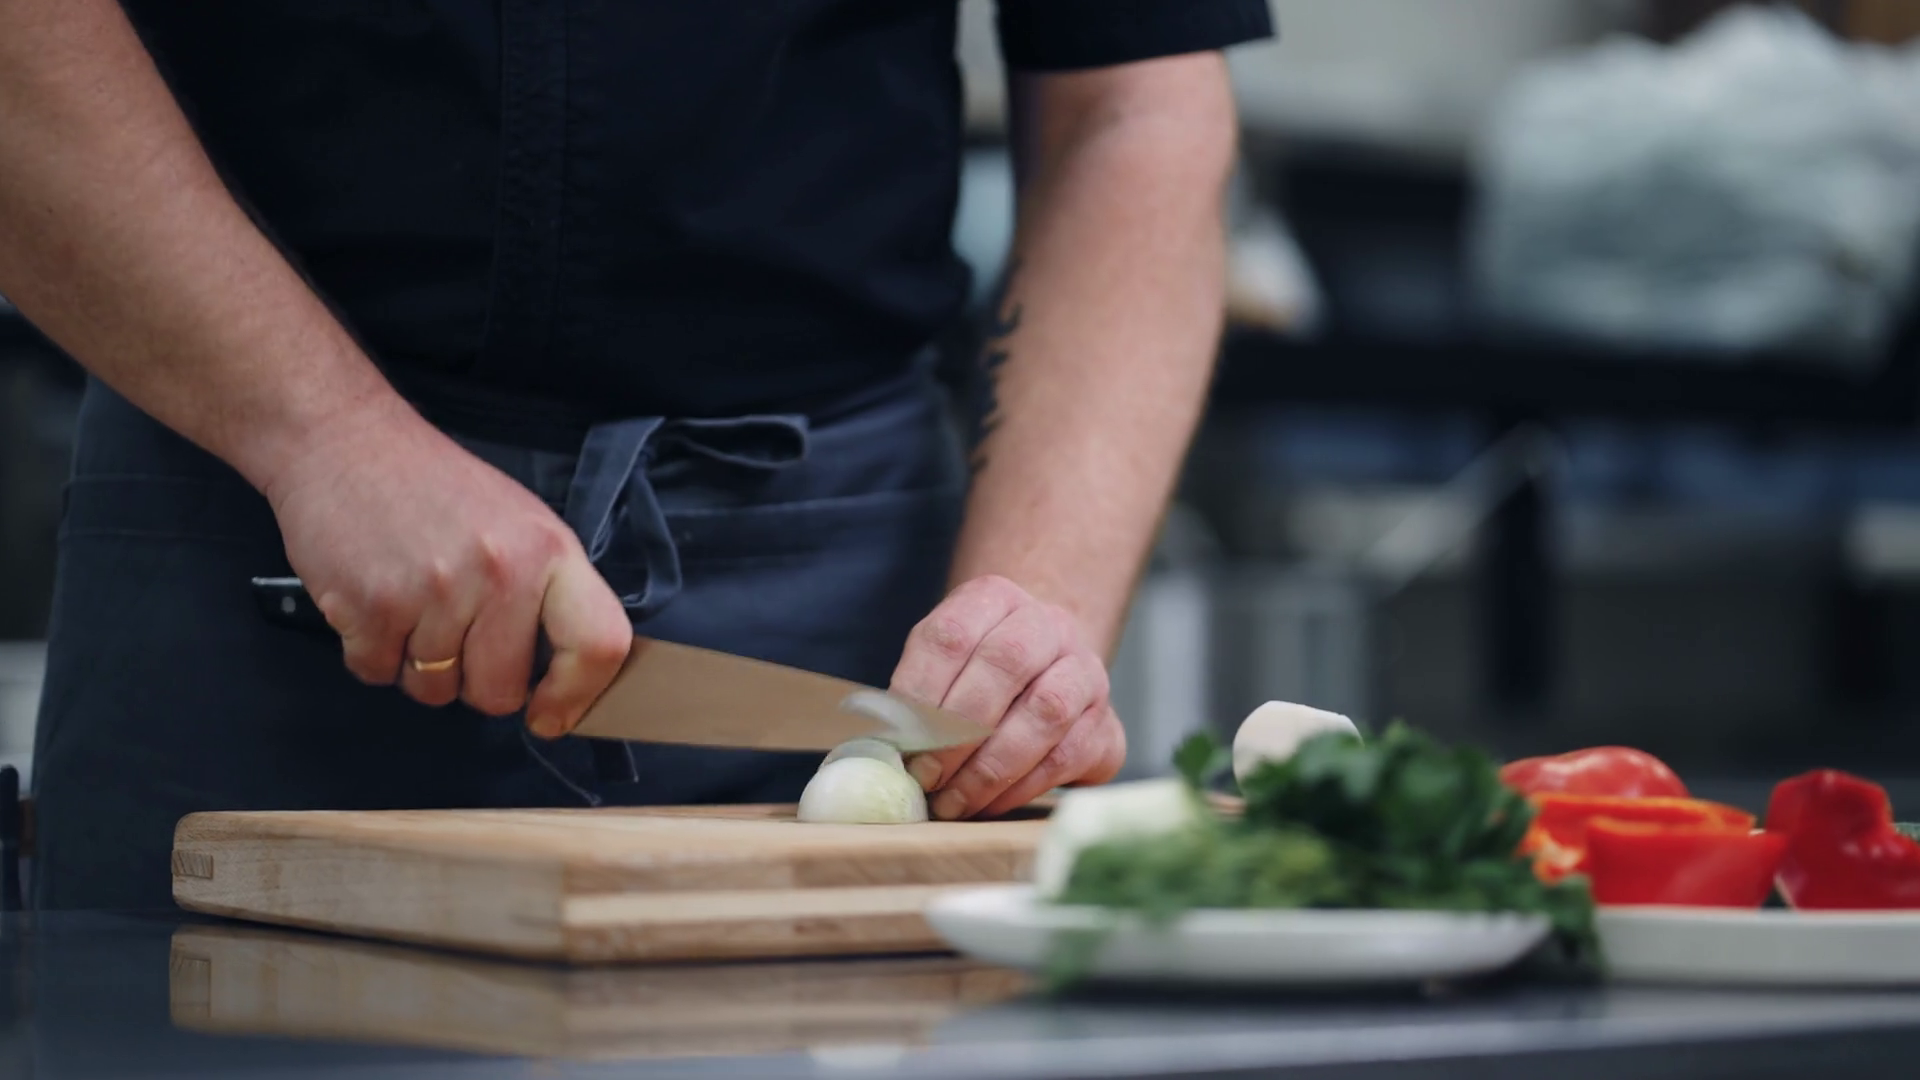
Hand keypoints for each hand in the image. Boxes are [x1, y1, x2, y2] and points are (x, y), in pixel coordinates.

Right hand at [264, 403, 632, 736]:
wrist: (344, 441)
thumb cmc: (435, 487)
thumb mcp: (520, 522)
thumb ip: (547, 593)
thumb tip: (565, 675)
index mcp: (548, 551)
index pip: (598, 644)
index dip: (578, 694)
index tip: (551, 714)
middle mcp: (499, 573)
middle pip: (500, 692)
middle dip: (476, 681)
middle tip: (456, 632)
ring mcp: (432, 593)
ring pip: (435, 691)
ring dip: (419, 664)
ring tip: (413, 601)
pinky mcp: (369, 608)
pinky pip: (378, 675)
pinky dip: (372, 652)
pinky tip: (377, 601)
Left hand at [889, 576, 1125, 818]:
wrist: (1044, 679)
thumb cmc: (975, 678)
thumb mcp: (939, 667)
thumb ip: (911, 699)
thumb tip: (880, 749)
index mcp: (995, 598)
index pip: (952, 635)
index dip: (921, 692)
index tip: (899, 743)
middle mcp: (1050, 625)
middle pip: (1007, 663)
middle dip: (958, 730)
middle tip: (926, 777)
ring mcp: (1087, 673)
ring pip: (1047, 711)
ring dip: (991, 765)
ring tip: (953, 801)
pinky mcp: (1108, 725)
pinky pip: (1067, 756)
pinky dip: (1021, 786)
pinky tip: (988, 804)